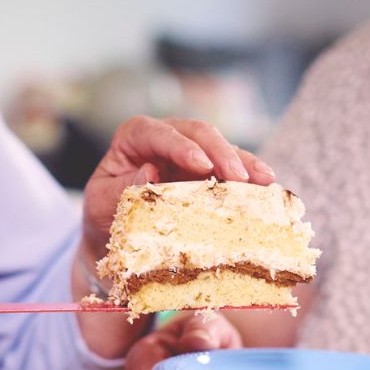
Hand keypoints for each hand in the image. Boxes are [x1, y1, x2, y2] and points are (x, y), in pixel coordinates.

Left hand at [82, 117, 276, 258]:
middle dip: (221, 152)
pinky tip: (267, 189)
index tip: (202, 165)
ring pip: (221, 147)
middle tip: (240, 177)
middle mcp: (165, 138)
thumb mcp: (101, 205)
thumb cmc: (104, 217)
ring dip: (244, 162)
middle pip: (197, 132)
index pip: (156, 132)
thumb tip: (150, 171)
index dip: (181, 146)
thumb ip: (121, 188)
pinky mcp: (209, 171)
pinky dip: (249, 179)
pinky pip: (232, 169)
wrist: (116, 237)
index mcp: (134, 138)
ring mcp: (190, 153)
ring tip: (265, 179)